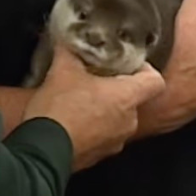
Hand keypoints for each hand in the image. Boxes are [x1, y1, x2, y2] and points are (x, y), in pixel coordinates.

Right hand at [22, 45, 164, 171]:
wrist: (40, 152)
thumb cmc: (57, 111)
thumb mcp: (61, 71)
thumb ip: (70, 51)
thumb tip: (69, 39)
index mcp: (127, 98)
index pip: (156, 81)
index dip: (146, 70)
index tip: (129, 66)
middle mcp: (128, 121)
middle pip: (135, 100)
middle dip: (118, 90)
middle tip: (99, 81)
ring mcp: (116, 141)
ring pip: (119, 120)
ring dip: (106, 111)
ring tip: (82, 102)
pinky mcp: (100, 156)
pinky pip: (105, 138)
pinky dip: (95, 130)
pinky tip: (74, 122)